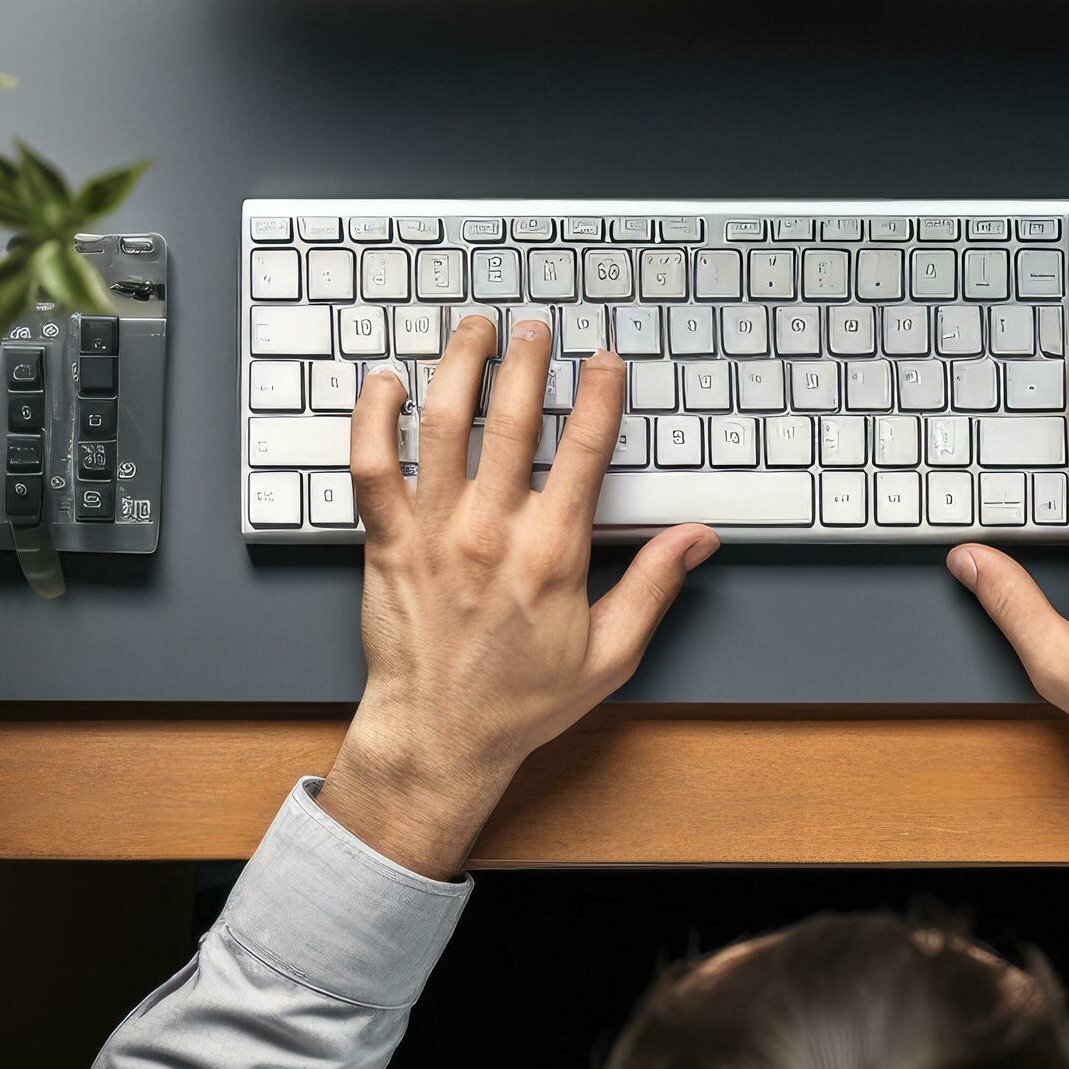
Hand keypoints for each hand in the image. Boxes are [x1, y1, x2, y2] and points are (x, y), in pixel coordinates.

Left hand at [320, 316, 717, 877]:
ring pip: (442, 425)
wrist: (440, 738)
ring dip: (459, 366)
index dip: (600, 395)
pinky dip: (373, 417)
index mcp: (553, 554)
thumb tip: (698, 539)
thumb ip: (654, 586)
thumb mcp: (611, 653)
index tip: (605, 363)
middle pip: (513, 419)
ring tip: (474, 331)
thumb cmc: (520, 702)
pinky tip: (385, 383)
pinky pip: (371, 465)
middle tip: (535, 329)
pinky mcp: (387, 542)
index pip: (586, 451)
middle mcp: (492, 531)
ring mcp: (434, 532)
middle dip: (528, 361)